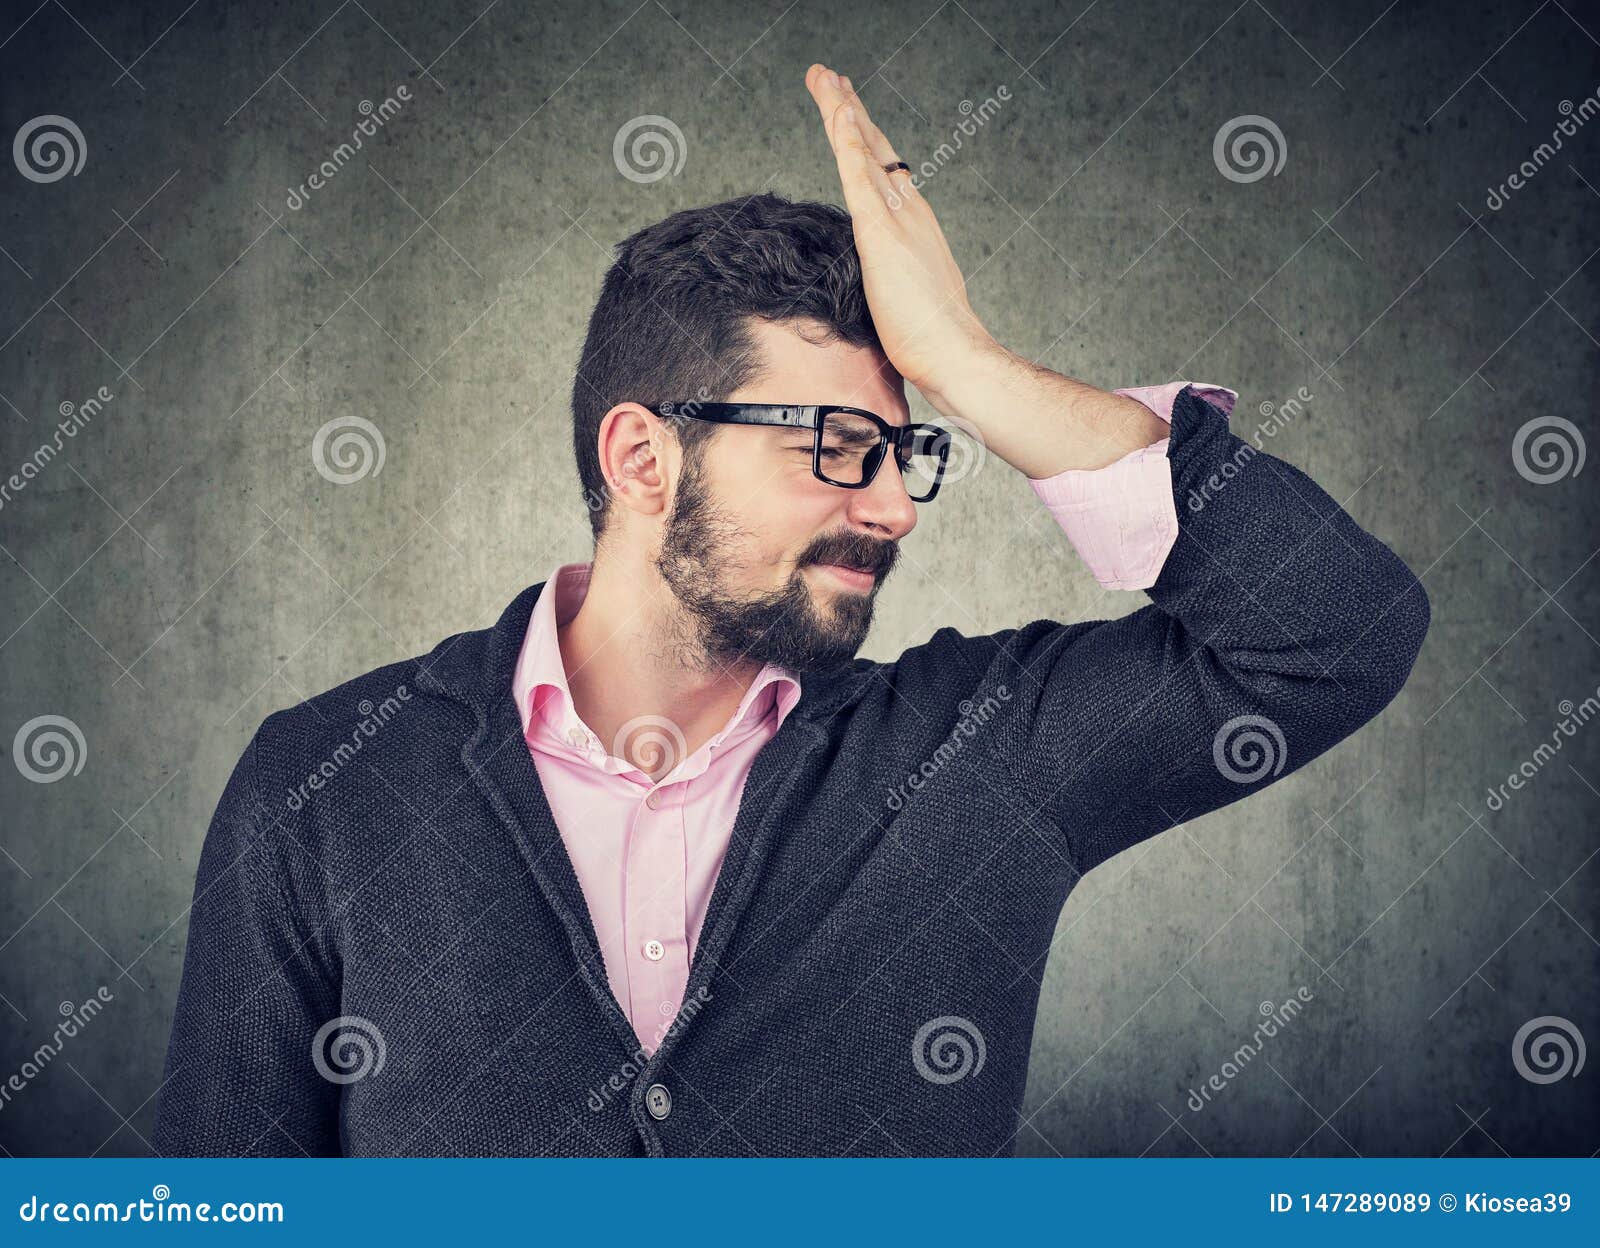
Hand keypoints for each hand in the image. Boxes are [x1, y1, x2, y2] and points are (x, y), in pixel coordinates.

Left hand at [805, 63, 997, 402]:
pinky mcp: (882, 235)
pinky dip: (850, 141)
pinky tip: (840, 114)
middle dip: (849, 110)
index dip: (863, 140)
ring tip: (822, 77)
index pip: (883, 173)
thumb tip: (880, 292)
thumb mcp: (906, 302)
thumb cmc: (932, 341)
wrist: (955, 355)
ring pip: (864, 152)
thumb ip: (892, 284)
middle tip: (826, 75)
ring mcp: (898, 220)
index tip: (846, 111)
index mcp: (914, 227)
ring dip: (842, 110)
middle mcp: (910, 213)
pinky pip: (861, 176)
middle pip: (875, 149)